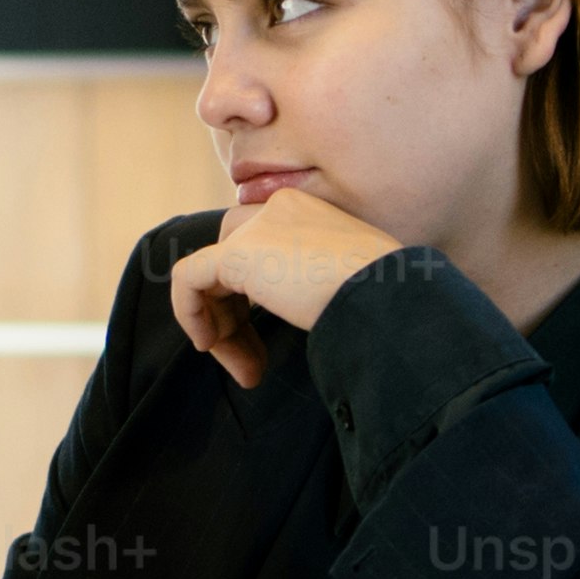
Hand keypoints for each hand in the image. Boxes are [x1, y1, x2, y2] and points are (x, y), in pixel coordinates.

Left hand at [166, 187, 400, 388]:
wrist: (390, 296)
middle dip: (233, 316)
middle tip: (255, 364)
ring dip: (222, 328)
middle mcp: (279, 208)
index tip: (268, 341)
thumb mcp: (350, 280)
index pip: (260, 246)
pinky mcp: (237, 252)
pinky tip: (210, 346)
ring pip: (211, 274)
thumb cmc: (385, 299)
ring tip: (247, 370)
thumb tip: (294, 305)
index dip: (254, 298)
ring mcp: (257, 227)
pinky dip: (190, 313)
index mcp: (309, 210)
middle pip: (232, 260)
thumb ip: (312, 281)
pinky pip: (189, 277)